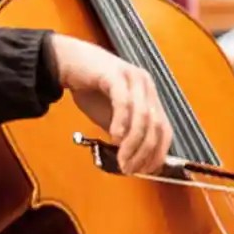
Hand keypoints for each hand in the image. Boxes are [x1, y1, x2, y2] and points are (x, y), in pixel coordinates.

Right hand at [49, 34, 173, 174]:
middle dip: (145, 152)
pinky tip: (114, 138)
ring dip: (133, 144)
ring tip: (122, 160)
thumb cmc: (91, 90)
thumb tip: (135, 161)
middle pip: (157, 126)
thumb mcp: (112, 118)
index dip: (158, 153)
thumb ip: (125, 135)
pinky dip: (121, 123)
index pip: (165, 129)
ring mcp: (133, 78)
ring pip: (143, 116)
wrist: (68, 62)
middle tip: (130, 169)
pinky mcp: (115, 74)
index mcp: (150, 97)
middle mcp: (146, 86)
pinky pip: (124, 102)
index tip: (145, 171)